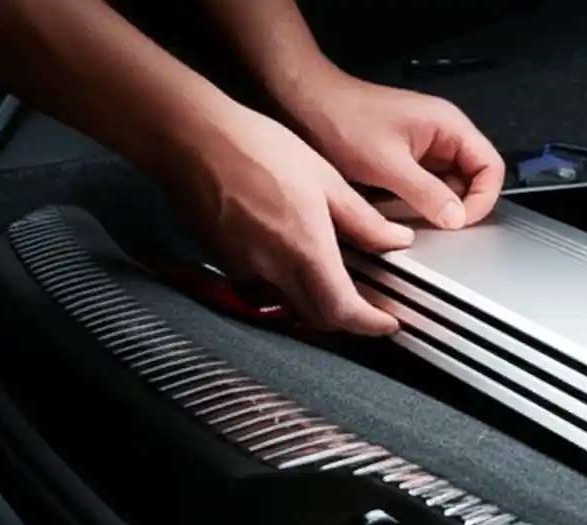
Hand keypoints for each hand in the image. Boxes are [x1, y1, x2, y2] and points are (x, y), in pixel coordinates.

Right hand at [162, 103, 414, 335]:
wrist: (189, 138)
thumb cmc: (257, 148)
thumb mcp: (326, 179)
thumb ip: (364, 219)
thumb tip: (397, 241)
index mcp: (304, 251)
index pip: (342, 312)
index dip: (369, 325)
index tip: (388, 323)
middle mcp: (272, 270)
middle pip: (317, 317)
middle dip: (347, 320)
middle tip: (371, 306)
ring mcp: (244, 270)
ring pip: (290, 306)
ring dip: (317, 305)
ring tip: (339, 283)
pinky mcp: (225, 262)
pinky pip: (264, 289)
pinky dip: (288, 287)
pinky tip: (297, 261)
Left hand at [281, 71, 504, 228]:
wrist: (303, 104)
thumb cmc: (341, 118)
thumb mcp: (387, 164)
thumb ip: (427, 194)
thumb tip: (456, 219)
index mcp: (449, 126)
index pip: (491, 168)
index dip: (482, 199)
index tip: (459, 222)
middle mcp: (443, 135)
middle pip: (473, 180)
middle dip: (457, 206)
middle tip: (435, 226)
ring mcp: (425, 148)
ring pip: (448, 188)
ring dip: (434, 207)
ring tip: (410, 216)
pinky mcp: (407, 160)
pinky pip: (425, 187)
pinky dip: (416, 203)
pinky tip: (397, 209)